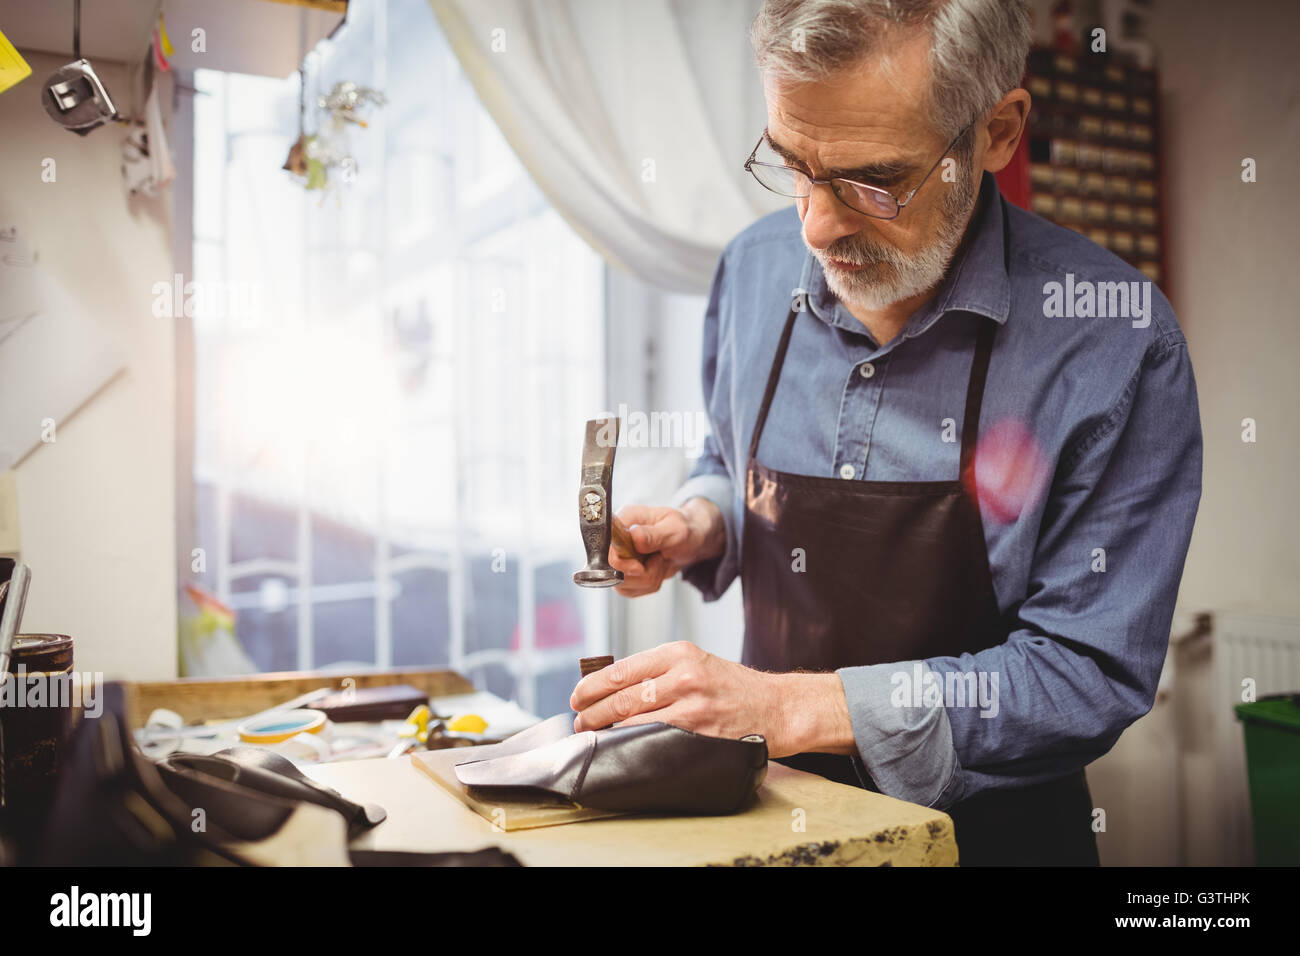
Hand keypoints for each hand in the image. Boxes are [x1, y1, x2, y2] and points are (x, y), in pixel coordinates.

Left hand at [569, 640, 809, 756]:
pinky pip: (656, 742)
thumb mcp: (695, 662)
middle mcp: (685, 677)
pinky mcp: (700, 736)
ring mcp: (693, 708)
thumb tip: (609, 687)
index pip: (622, 670)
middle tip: (579, 722)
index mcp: (679, 653)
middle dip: (593, 713)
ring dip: (608, 732)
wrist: (775, 707)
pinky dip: (634, 746)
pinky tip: (622, 748)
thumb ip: (657, 671)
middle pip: (623, 698)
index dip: (592, 686)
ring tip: (594, 736)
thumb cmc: (731, 686)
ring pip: (635, 723)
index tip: (577, 696)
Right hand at [608, 498, 723, 597]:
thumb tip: (634, 536)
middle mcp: (617, 538)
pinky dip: (647, 586)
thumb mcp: (675, 529)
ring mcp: (619, 556)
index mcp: (625, 519)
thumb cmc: (684, 529)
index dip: (621, 561)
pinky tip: (656, 571)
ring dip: (647, 580)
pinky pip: (629, 590)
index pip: (605, 544)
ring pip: (621, 583)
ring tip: (660, 563)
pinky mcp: (624, 571)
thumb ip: (654, 534)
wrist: (692, 541)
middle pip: (612, 569)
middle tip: (659, 560)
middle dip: (641, 573)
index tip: (640, 566)